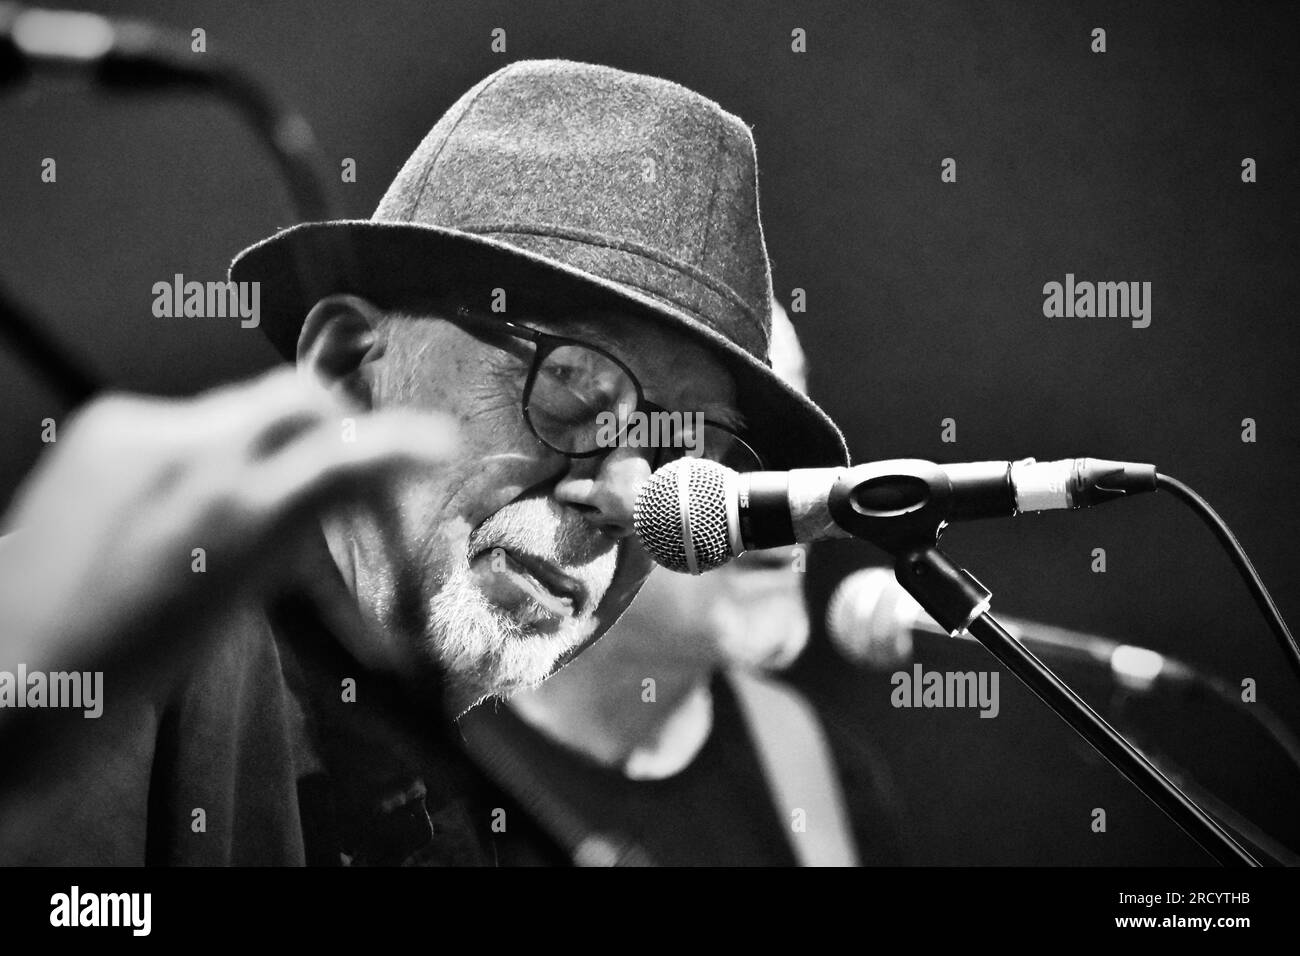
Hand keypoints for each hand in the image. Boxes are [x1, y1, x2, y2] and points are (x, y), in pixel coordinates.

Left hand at [0, 367, 457, 687]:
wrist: (5, 676)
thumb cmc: (118, 675)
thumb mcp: (232, 613)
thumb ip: (290, 543)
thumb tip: (336, 507)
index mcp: (233, 516)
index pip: (343, 451)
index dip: (402, 443)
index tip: (438, 444)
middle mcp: (189, 454)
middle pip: (298, 398)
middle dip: (339, 427)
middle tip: (351, 474)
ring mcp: (140, 431)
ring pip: (244, 410)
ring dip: (272, 447)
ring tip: (258, 508)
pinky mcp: (105, 426)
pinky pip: (189, 421)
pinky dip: (213, 453)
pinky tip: (194, 505)